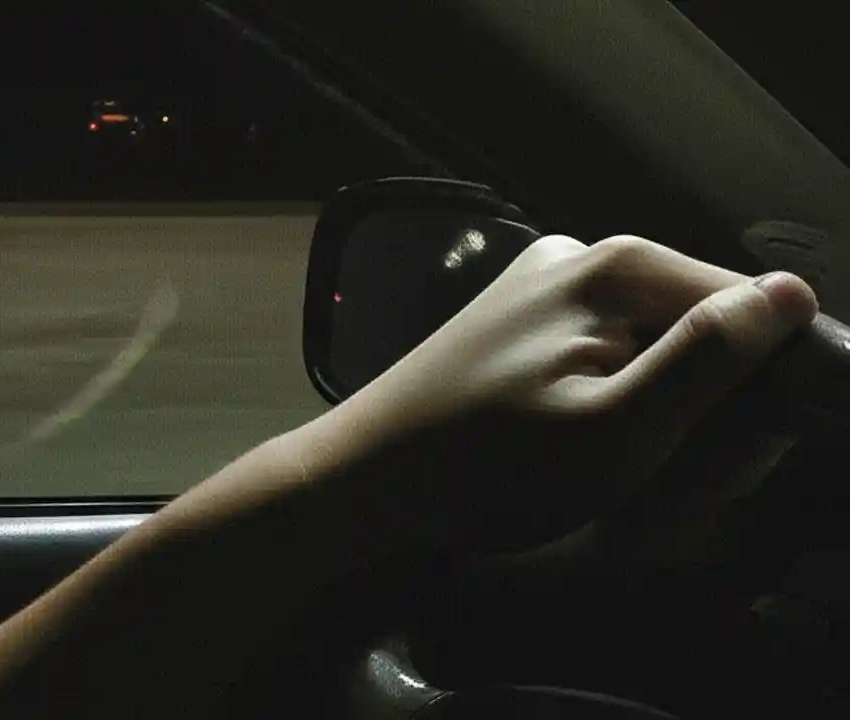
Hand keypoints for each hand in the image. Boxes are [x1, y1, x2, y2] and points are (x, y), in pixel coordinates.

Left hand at [303, 235, 816, 551]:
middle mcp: (585, 254)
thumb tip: (794, 293)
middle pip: (697, 333)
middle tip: (648, 487)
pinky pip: (601, 359)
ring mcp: (545, 285)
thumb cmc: (492, 464)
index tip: (717, 461)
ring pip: (651, 353)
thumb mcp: (615, 427)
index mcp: (619, 265)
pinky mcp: (519, 320)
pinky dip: (605, 410)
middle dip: (693, 416)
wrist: (371, 477)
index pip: (752, 310)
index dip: (757, 391)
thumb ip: (707, 359)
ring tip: (604, 480)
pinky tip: (570, 454)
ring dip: (649, 423)